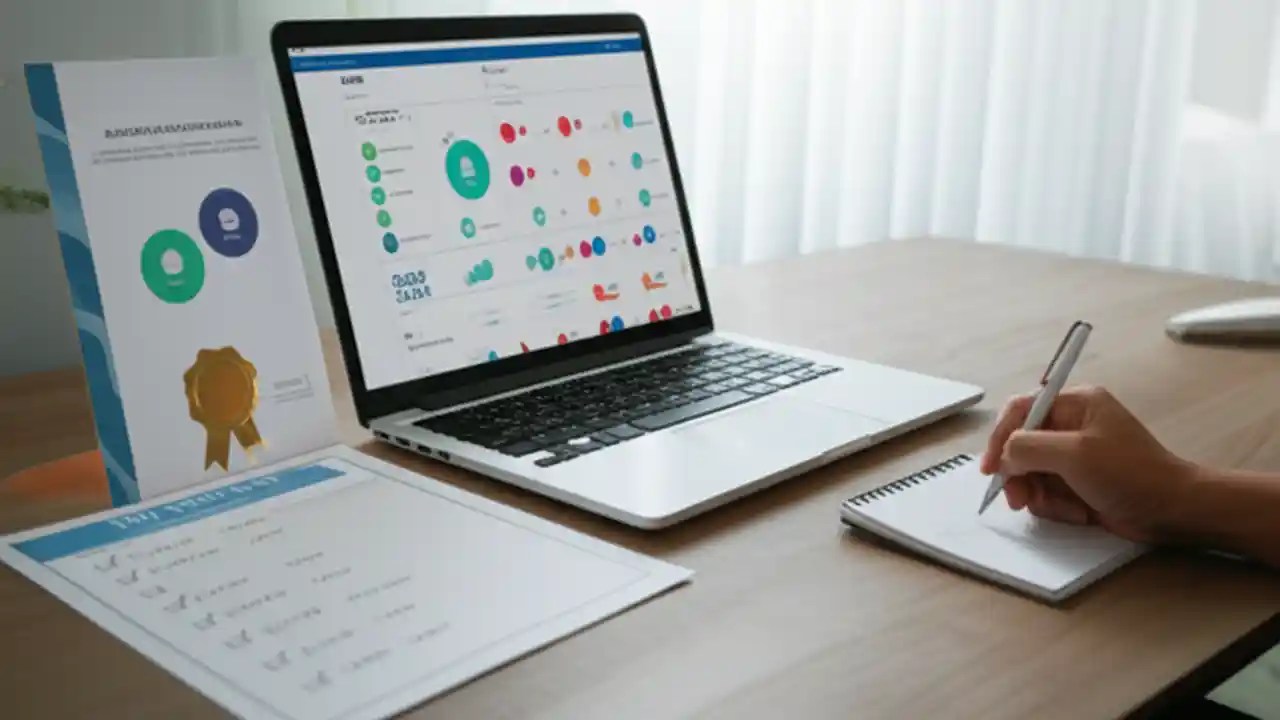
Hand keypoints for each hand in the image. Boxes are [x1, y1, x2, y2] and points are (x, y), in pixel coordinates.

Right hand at [979, 386, 1196, 541]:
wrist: (1173, 511)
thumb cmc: (1129, 473)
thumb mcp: (1074, 454)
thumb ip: (1028, 447)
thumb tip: (1002, 457)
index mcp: (1076, 403)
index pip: (1021, 410)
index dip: (1000, 437)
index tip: (990, 469)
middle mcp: (1073, 425)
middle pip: (1021, 445)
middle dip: (1020, 474)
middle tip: (1018, 498)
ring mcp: (1076, 456)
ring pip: (1031, 472)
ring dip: (1040, 494)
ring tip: (1063, 508)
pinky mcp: (1080, 482)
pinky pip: (1048, 491)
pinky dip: (1057, 505)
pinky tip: (1079, 512)